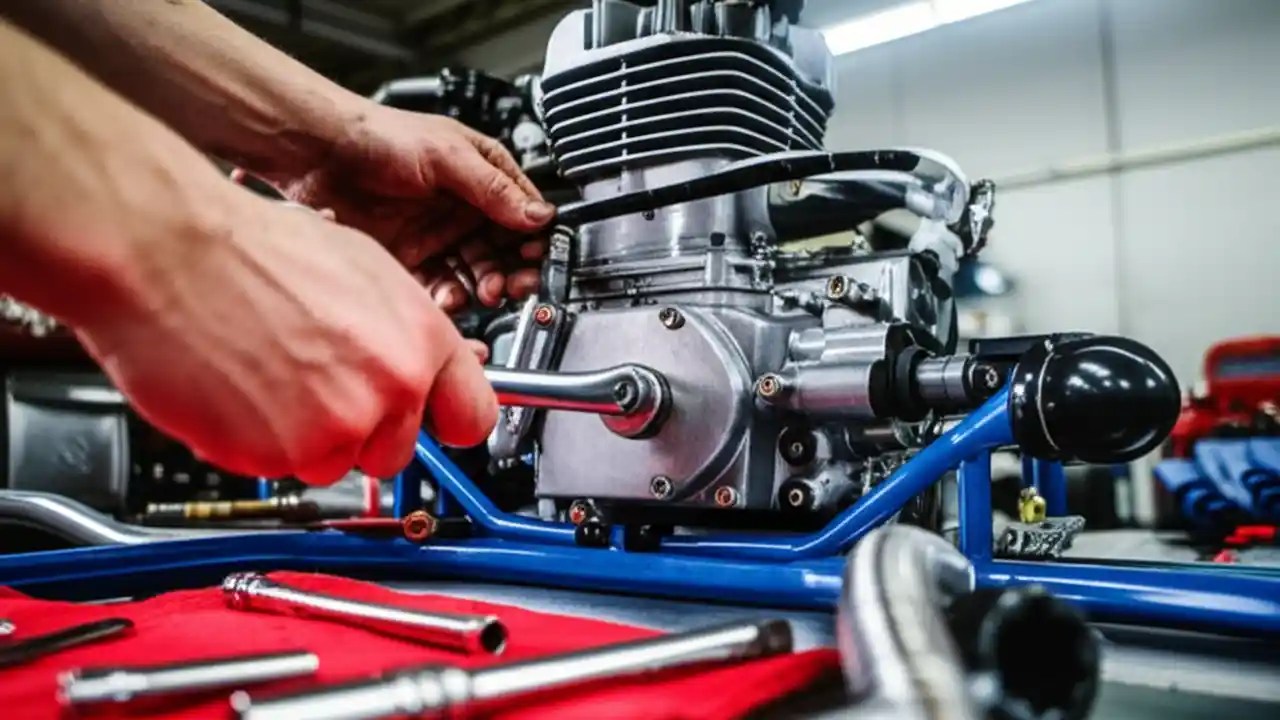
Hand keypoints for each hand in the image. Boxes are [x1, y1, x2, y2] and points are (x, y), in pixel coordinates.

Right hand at [74, 192, 496, 484]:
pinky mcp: (273, 458)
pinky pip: (279, 468)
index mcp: (420, 343)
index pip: (472, 418)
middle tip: (319, 382)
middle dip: (364, 429)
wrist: (168, 254)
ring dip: (308, 436)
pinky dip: (260, 442)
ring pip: (334, 463)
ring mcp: (331, 431)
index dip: (448, 421)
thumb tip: (420, 365)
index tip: (437, 422)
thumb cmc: (254, 250)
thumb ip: (404, 335)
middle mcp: (387, 393)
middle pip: (396, 451)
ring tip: (271, 375)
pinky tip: (241, 389)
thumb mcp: (367, 271)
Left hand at [273, 104, 552, 311]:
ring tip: (482, 292)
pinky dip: (449, 298)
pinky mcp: (414, 259)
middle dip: (513, 272)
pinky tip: (448, 296)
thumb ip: (494, 189)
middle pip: (506, 253)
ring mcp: (440, 236)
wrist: (319, 152)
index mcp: (485, 178)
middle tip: (511, 285)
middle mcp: (466, 209)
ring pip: (477, 275)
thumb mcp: (447, 156)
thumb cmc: (380, 137)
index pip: (525, 217)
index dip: (534, 241)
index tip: (533, 260)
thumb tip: (539, 216)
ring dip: (485, 288)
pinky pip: (442, 287)